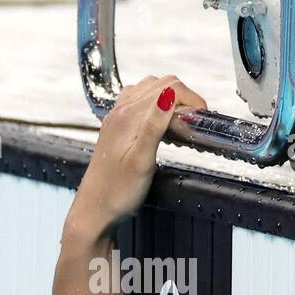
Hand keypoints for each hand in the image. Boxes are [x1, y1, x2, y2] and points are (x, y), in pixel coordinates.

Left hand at [68, 75, 208, 239]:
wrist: (93, 211)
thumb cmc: (117, 193)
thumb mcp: (142, 161)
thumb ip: (155, 126)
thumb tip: (169, 94)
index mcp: (128, 117)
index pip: (170, 87)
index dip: (192, 99)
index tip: (200, 120)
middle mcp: (120, 112)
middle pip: (162, 84)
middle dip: (184, 98)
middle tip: (193, 124)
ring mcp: (116, 118)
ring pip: (150, 89)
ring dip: (170, 99)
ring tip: (179, 124)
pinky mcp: (115, 127)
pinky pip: (138, 101)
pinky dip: (155, 105)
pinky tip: (159, 123)